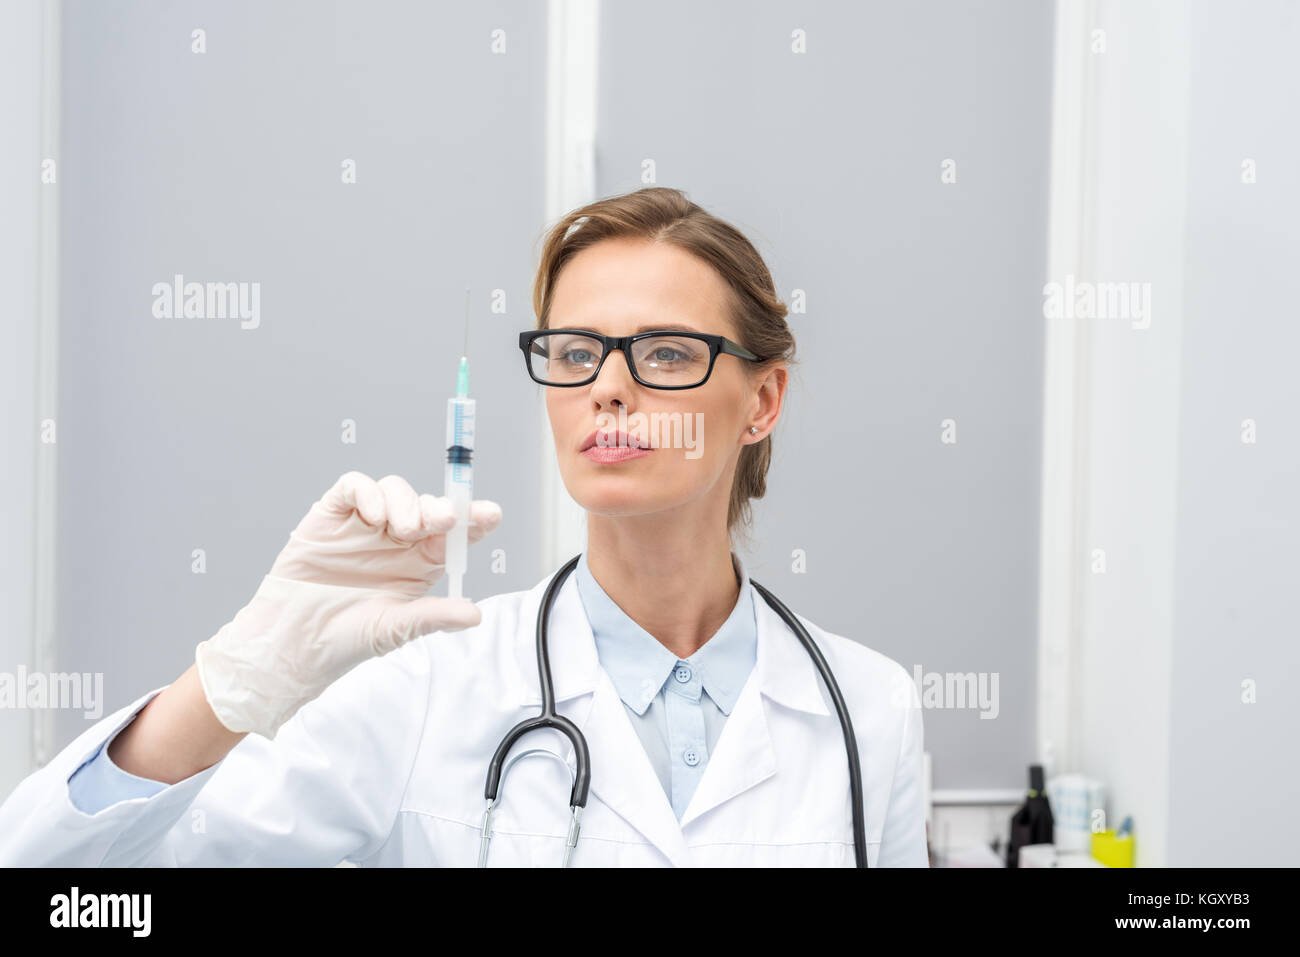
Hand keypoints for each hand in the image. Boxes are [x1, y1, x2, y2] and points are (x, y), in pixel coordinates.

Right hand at [194, 472, 501, 738]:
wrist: (293, 641)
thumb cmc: (346, 637)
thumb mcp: (396, 628)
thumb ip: (434, 616)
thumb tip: (476, 614)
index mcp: (421, 561)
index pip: (455, 533)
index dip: (474, 520)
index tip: (490, 515)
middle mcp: (397, 539)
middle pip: (428, 505)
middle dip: (439, 508)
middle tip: (443, 520)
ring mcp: (364, 524)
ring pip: (395, 489)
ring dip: (406, 502)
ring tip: (400, 529)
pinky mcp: (332, 515)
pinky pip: (354, 487)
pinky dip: (368, 492)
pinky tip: (374, 516)